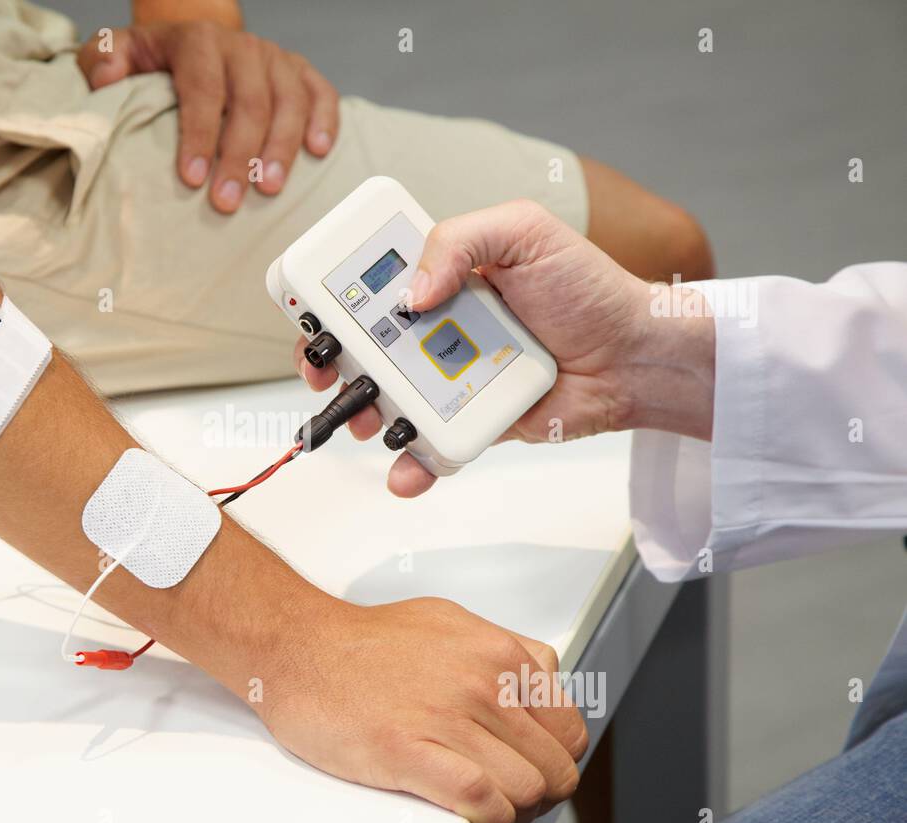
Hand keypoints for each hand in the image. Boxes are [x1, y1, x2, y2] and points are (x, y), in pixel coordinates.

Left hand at [76, 21, 338, 212]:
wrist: (192, 42)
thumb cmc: (153, 61)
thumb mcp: (117, 53)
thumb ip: (102, 61)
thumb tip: (105, 80)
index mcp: (196, 40)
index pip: (202, 87)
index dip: (199, 133)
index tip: (192, 178)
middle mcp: (240, 46)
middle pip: (250, 100)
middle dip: (240, 155)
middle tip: (227, 201)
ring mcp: (273, 58)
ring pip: (289, 100)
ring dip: (282, 148)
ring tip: (271, 189)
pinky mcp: (297, 71)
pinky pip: (320, 92)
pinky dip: (325, 120)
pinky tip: (318, 152)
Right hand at [255, 597, 587, 822]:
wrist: (297, 647)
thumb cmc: (361, 641)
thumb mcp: (446, 622)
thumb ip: (498, 648)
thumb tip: (535, 676)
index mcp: (496, 652)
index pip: (567, 725)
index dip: (557, 759)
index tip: (539, 770)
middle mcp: (481, 682)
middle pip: (553, 764)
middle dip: (542, 793)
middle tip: (518, 800)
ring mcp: (447, 717)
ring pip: (526, 788)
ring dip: (516, 814)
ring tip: (496, 814)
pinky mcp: (409, 751)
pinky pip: (482, 801)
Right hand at [295, 200, 714, 495]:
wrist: (632, 355)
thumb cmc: (587, 288)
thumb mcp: (524, 232)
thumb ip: (460, 240)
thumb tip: (412, 292)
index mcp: (441, 276)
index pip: (372, 282)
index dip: (334, 294)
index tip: (313, 307)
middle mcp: (436, 327)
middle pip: (363, 345)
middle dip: (330, 360)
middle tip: (324, 369)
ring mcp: (449, 377)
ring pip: (385, 398)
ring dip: (360, 412)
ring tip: (362, 417)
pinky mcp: (468, 421)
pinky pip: (427, 444)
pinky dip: (408, 463)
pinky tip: (401, 468)